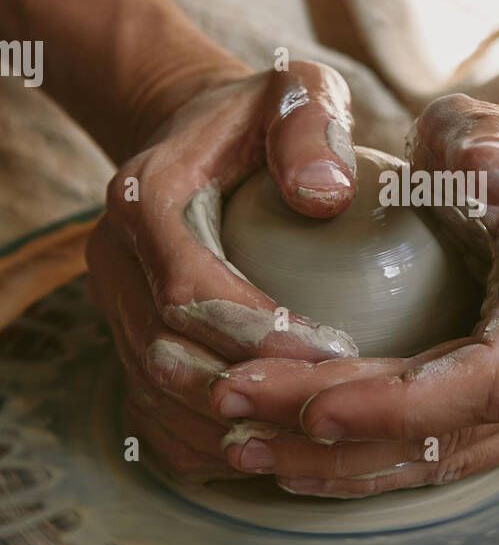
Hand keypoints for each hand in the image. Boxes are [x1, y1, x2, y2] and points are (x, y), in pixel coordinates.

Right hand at [87, 58, 376, 481]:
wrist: (197, 130)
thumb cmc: (262, 114)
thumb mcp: (298, 91)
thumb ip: (314, 129)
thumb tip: (326, 197)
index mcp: (146, 196)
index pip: (188, 289)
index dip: (258, 332)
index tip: (338, 349)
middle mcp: (115, 258)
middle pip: (165, 356)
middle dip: (248, 394)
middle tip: (335, 410)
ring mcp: (114, 304)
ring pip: (155, 395)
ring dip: (229, 429)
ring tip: (312, 441)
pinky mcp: (127, 336)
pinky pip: (152, 413)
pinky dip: (205, 443)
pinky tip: (270, 452)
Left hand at [210, 93, 498, 494]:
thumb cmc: (496, 151)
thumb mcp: (483, 125)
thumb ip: (482, 137)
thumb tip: (493, 169)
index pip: (492, 377)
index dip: (401, 405)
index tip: (307, 406)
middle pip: (455, 428)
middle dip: (341, 435)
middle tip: (236, 417)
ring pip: (446, 457)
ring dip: (342, 464)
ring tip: (246, 447)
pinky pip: (448, 456)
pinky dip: (370, 462)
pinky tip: (295, 460)